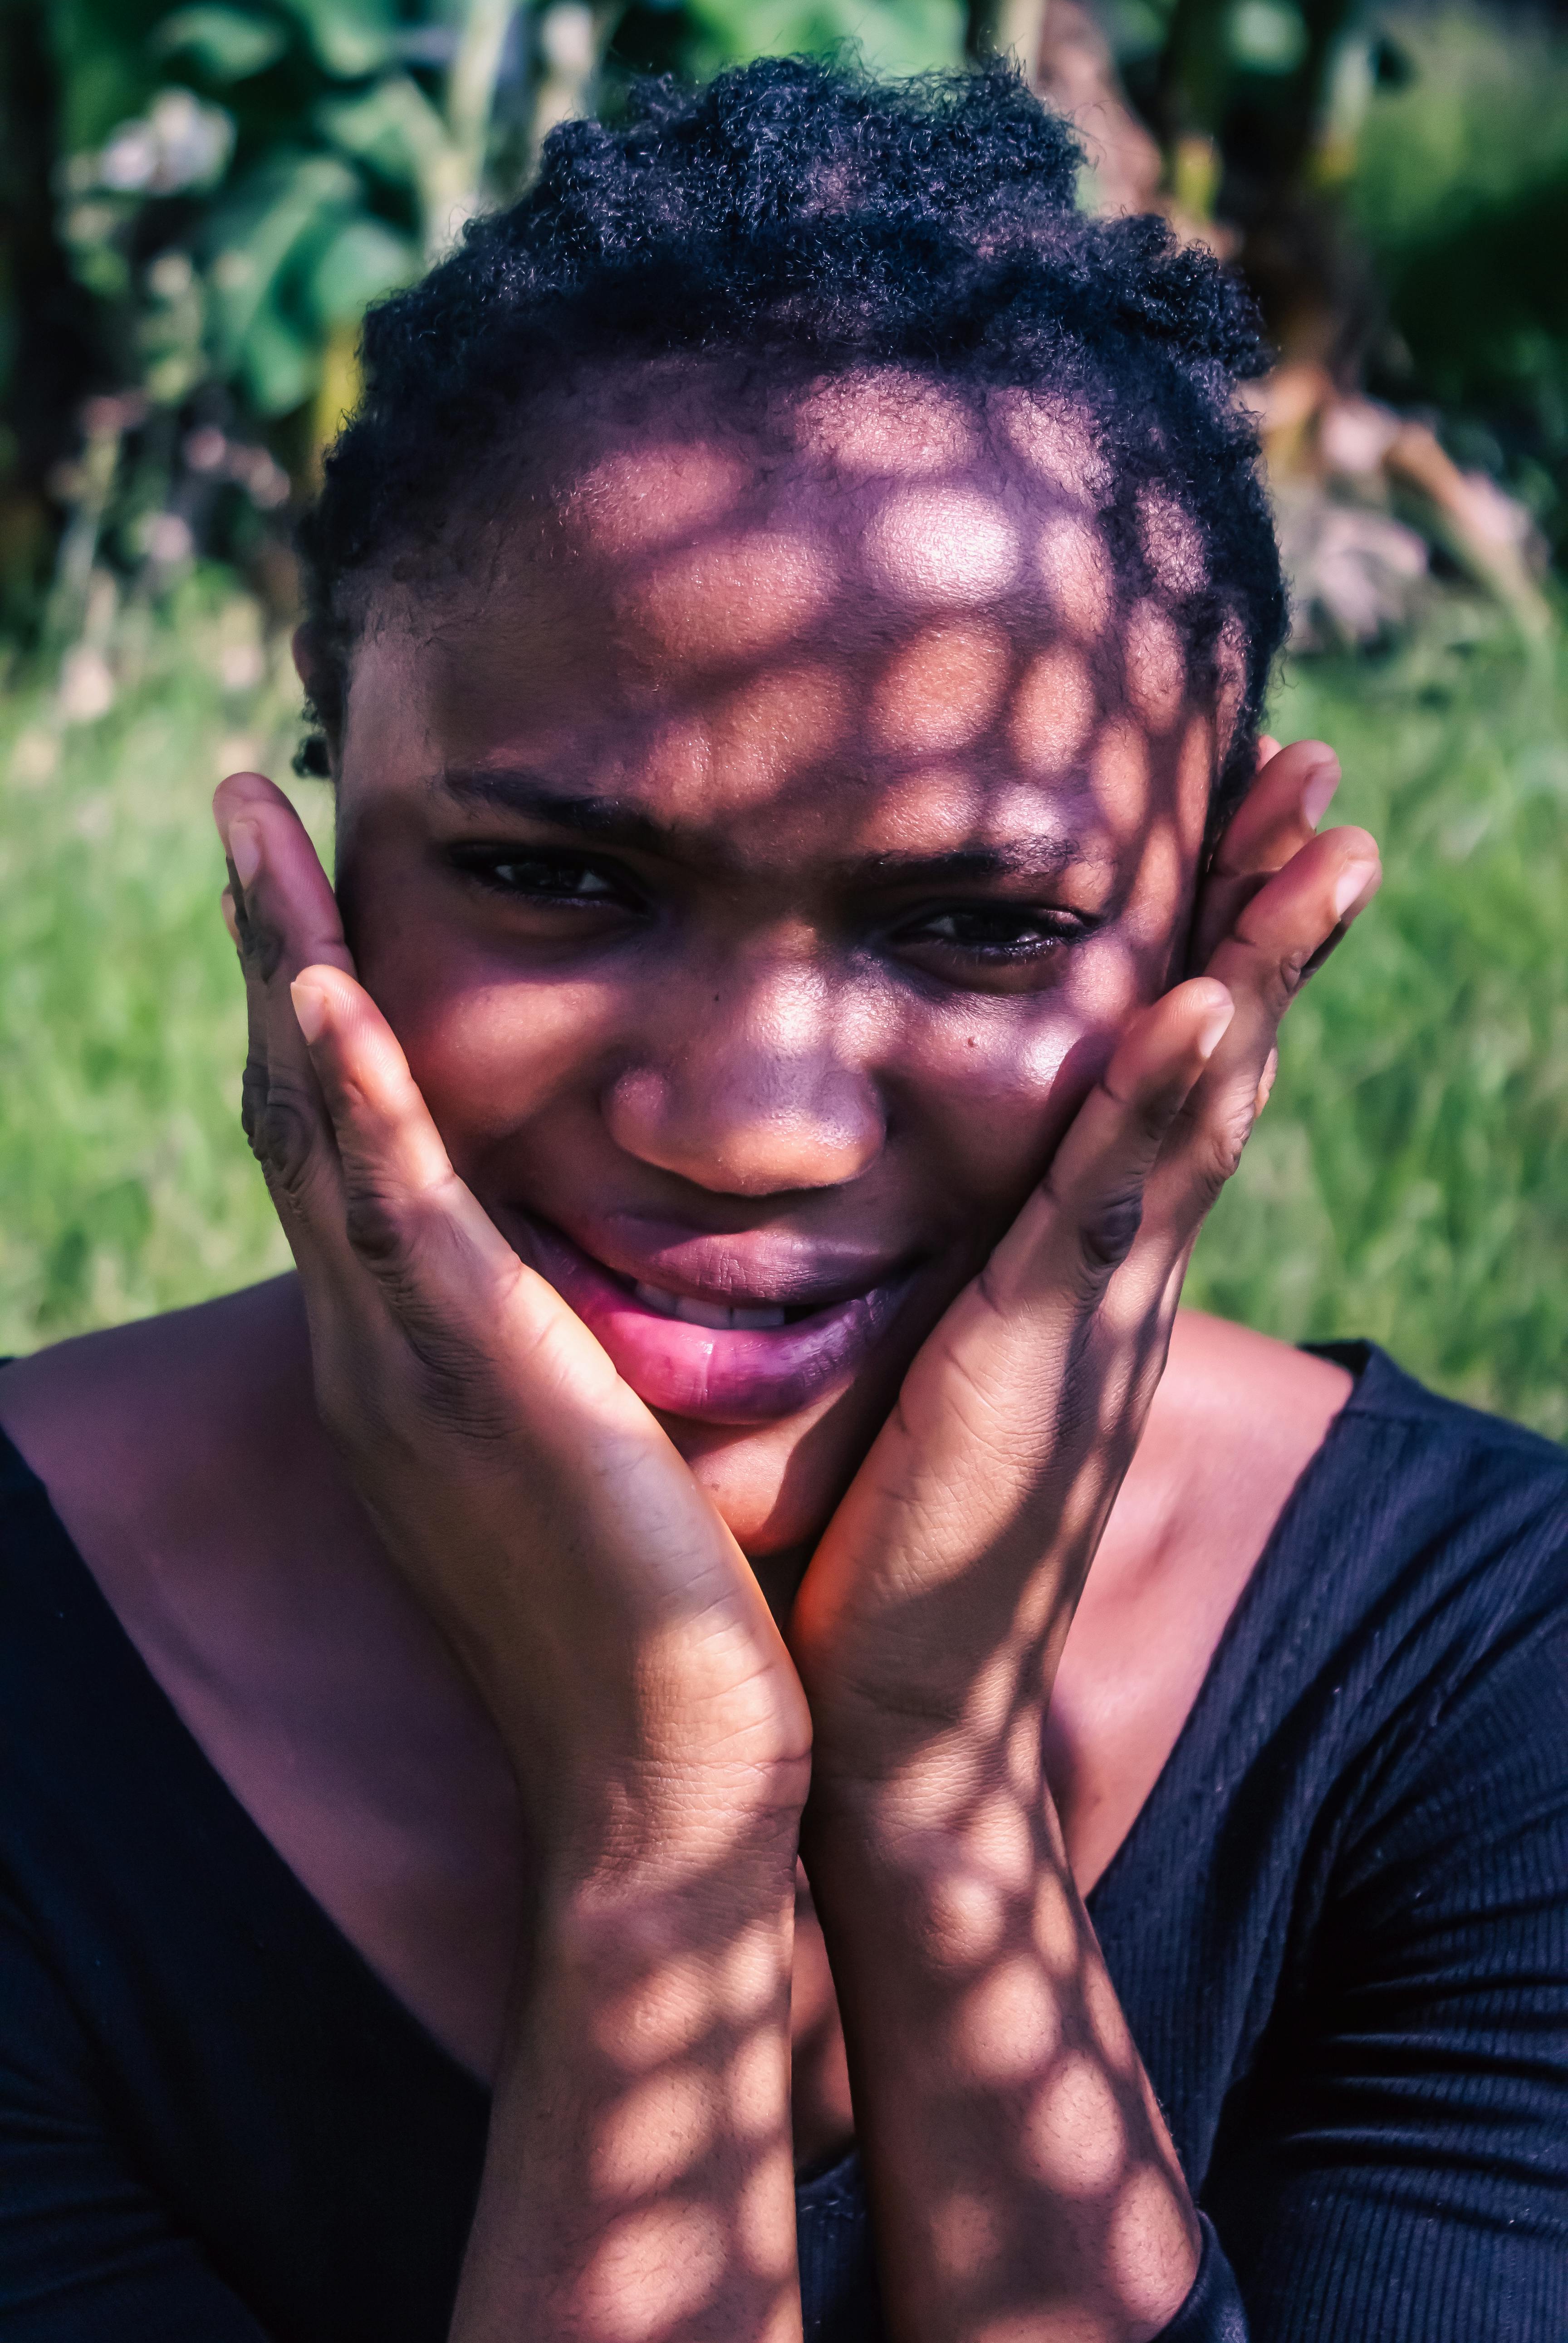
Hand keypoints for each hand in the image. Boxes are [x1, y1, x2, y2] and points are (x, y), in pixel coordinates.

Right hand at [212, 772, 809, 1882]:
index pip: (345, 1158)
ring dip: (284, 965)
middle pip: (299, 1111)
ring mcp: (412, 1361)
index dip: (312, 1025)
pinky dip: (351, 1086)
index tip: (309, 908)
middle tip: (249, 814)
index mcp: (410, 1366)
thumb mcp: (588, 1466)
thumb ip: (567, 1374)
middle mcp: (380, 1349)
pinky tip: (322, 977)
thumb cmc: (653, 1631)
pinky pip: (397, 1204)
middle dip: (270, 955)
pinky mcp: (483, 1378)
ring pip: (323, 1123)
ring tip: (258, 825)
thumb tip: (595, 1308)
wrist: (667, 1785)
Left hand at [791, 739, 1377, 1810]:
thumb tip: (825, 1205)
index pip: (1161, 1077)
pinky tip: (1212, 996)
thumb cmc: (871, 1550)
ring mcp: (1097, 1311)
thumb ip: (905, 1285)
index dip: (1213, 951)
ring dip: (1265, 966)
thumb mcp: (906, 1374)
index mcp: (1073, 1272)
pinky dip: (1177, 1094)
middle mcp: (1111, 1275)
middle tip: (1315, 782)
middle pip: (1214, 1061)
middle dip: (1270, 919)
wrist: (888, 1719)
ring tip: (1323, 834)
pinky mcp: (1050, 1354)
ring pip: (1202, 1104)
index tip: (1236, 827)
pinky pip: (1123, 1198)